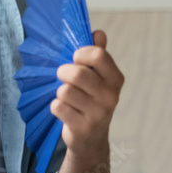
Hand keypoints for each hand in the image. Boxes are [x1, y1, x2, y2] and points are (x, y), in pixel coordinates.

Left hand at [50, 30, 123, 157]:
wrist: (90, 139)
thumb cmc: (91, 100)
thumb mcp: (97, 77)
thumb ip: (97, 54)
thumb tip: (99, 33)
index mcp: (115, 78)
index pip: (98, 55)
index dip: (80, 53)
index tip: (76, 58)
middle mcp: (111, 96)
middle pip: (78, 73)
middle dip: (63, 72)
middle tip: (64, 77)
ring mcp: (98, 114)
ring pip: (65, 91)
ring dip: (60, 92)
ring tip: (67, 98)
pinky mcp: (83, 128)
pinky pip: (58, 106)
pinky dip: (56, 107)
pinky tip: (65, 111)